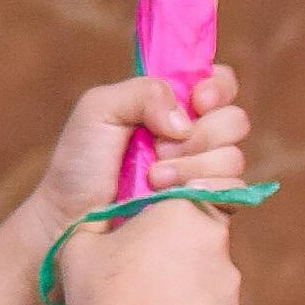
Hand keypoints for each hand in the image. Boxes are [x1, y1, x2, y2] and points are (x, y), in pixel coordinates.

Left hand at [35, 58, 251, 232]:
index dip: (218, 88)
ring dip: (193, 164)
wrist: (69, 220)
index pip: (219, 85)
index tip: (197, 100)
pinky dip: (206, 188)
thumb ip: (143, 92)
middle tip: (159, 146)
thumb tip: (184, 122)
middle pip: (235, 120)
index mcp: (171, 107)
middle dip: (202, 132)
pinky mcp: (205, 208)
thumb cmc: (79, 163)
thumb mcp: (99, 109)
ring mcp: (201, 174)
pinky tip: (172, 195)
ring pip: (233, 157)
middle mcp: (192, 138)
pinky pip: (232, 191)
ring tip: (153, 178)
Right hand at [48, 185, 241, 304]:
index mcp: (181, 210)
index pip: (192, 195)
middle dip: (180, 254)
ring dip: (186, 291)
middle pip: (201, 239)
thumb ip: (99, 224)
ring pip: (209, 281)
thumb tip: (100, 224)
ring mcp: (228, 284)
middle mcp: (215, 241)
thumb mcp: (80, 245)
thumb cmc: (101, 293)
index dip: (172, 216)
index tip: (152, 233)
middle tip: (146, 275)